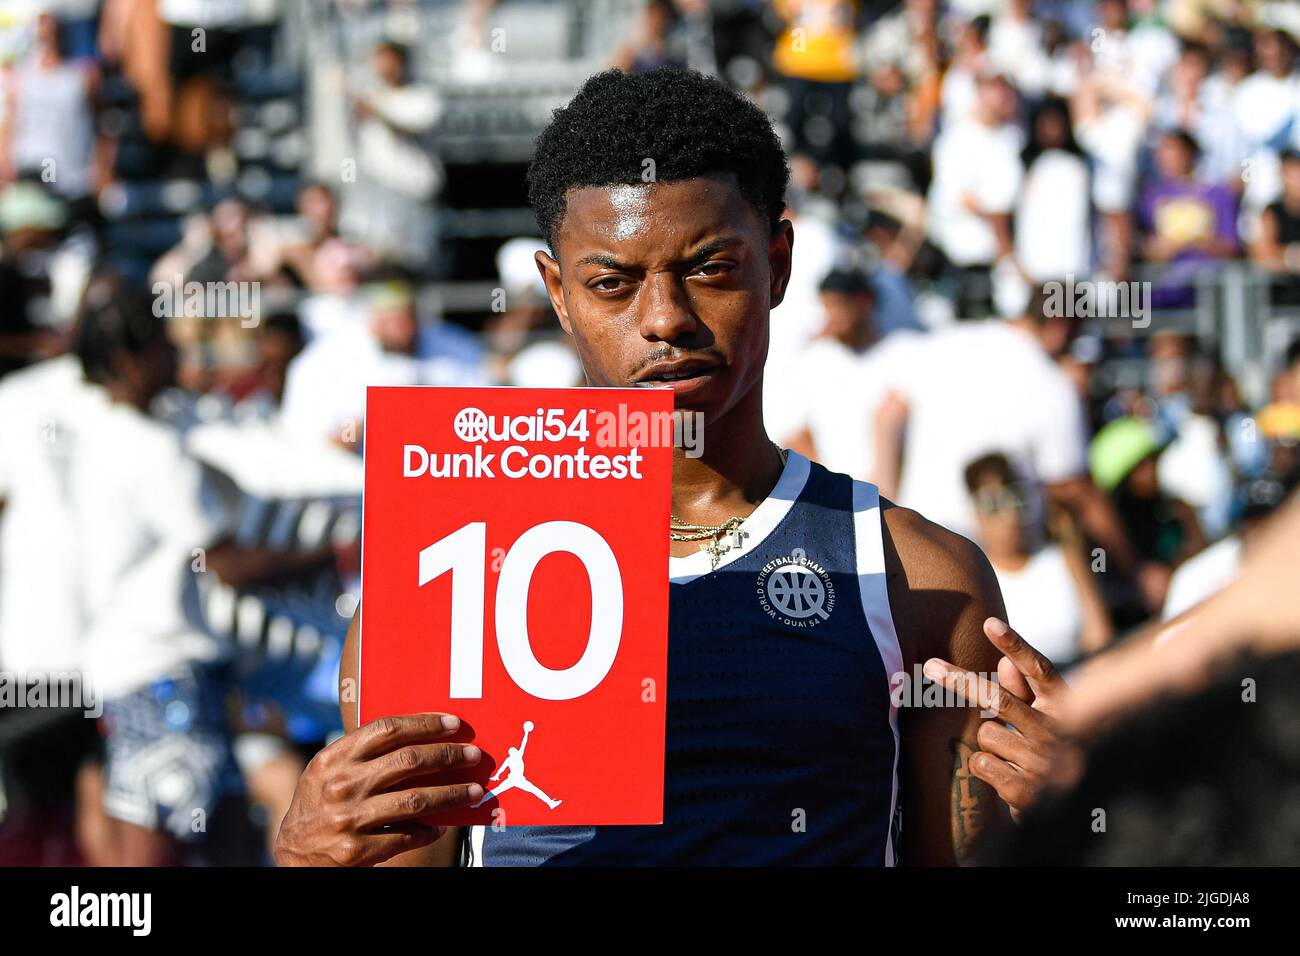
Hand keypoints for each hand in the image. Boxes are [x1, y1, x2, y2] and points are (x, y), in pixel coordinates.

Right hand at [274, 713, 482, 866]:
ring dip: (452, 795)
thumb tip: (424, 736)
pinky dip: (430, 830)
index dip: (424, 724)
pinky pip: (406, 836)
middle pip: (408, 761)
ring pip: (415, 800)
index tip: (454, 724)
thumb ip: (363, 753)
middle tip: (474, 755)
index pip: (387, 730)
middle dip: (448, 756)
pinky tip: (443, 826)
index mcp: (334, 758)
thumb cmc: (321, 803)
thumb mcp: (330, 770)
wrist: (293, 853)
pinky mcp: (356, 850)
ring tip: (476, 792)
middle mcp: (341, 785)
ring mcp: (349, 819)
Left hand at [923, 618, 1069, 819]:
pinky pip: (980, 763)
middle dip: (961, 682)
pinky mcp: (1026, 791)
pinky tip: (1006, 776)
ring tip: (1011, 756)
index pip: (1039, 671)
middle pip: (999, 699)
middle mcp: (1059, 732)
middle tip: (930, 666)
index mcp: (1065, 707)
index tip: (990, 623)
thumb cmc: (1054, 751)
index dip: (1016, 646)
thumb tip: (1004, 662)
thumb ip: (1026, 692)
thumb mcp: (1047, 719)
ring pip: (986, 734)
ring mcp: (1043, 763)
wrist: (1076, 810)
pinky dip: (985, 767)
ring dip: (988, 742)